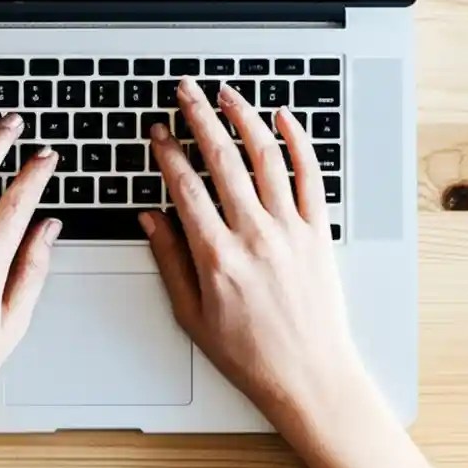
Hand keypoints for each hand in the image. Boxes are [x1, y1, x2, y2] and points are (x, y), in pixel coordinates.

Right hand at [142, 77, 362, 428]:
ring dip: (244, 118)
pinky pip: (310, 176)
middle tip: (185, 93)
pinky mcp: (318, 232)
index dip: (167, 151)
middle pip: (222, 159)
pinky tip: (284, 119)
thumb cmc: (249, 353)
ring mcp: (290, 230)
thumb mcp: (190, 314)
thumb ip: (168, 260)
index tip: (157, 132)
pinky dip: (298, 142)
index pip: (184, 186)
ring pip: (265, 157)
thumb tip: (149, 217)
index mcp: (216, 256)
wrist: (308, 375)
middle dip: (199, 117)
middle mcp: (254, 235)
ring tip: (227, 94)